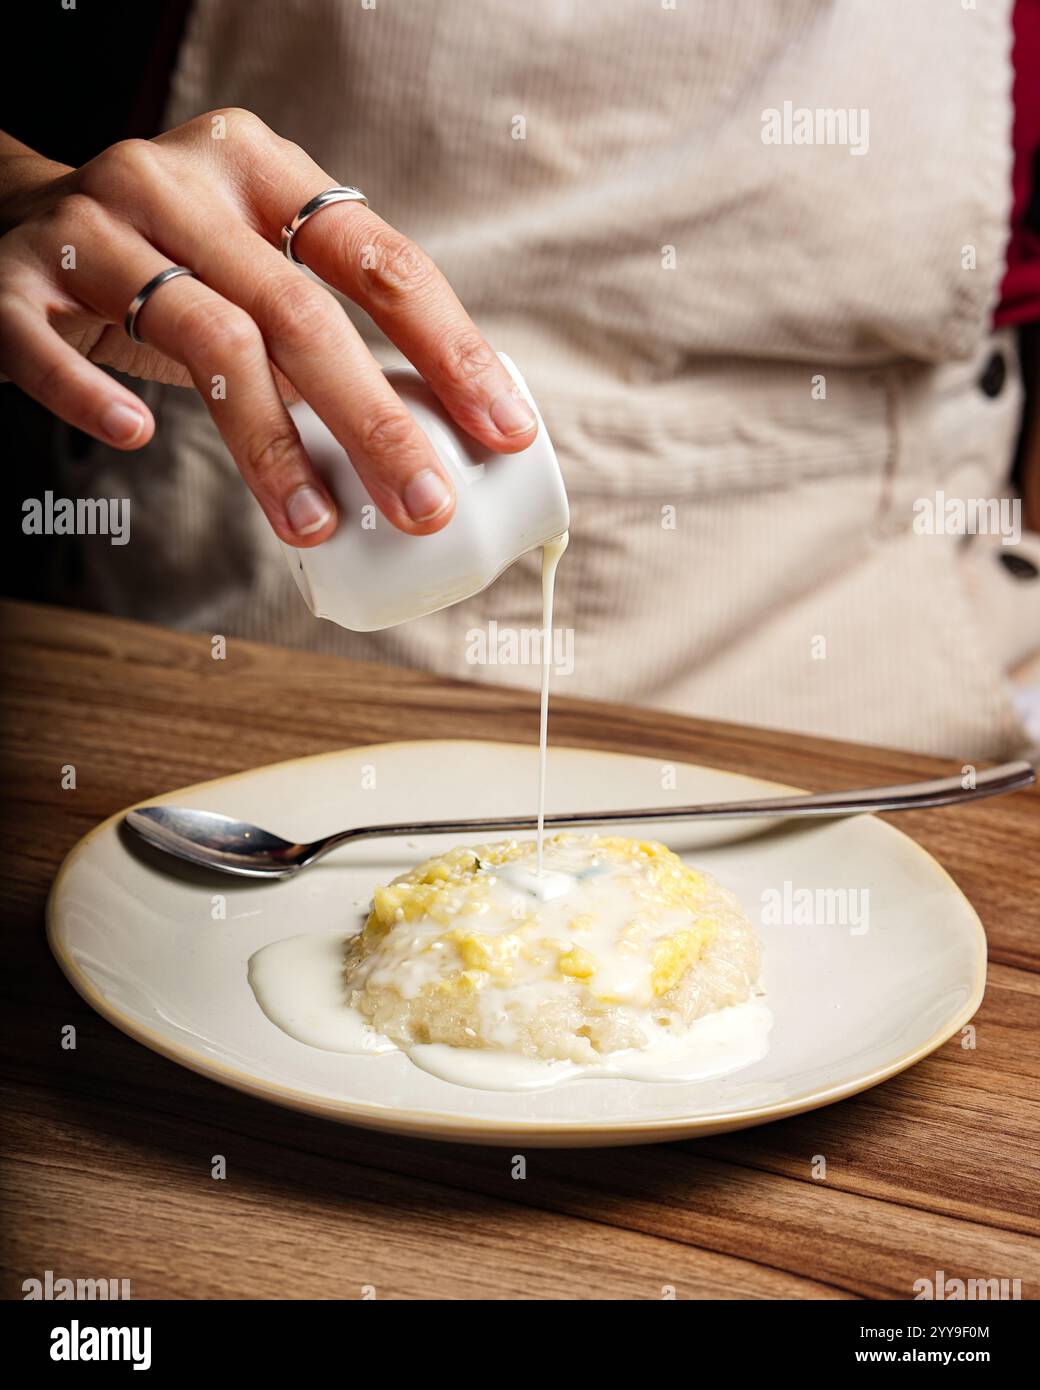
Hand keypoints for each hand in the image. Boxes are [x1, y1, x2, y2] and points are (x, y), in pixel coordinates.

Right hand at [0, 111, 538, 542]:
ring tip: (316, 525)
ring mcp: (93, 227)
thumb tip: (427, 440)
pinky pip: (52, 346)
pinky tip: (137, 439)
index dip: (450, 347)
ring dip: (269, 443)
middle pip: (300, 311)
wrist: (4, 220)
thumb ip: (319, 332)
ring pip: (202, 337)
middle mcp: (182, 184)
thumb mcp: (247, 269)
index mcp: (262, 172)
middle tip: (427, 506)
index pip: (378, 259)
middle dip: (375, 420)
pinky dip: (93, 395)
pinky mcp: (12, 281)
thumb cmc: (161, 265)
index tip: (505, 429)